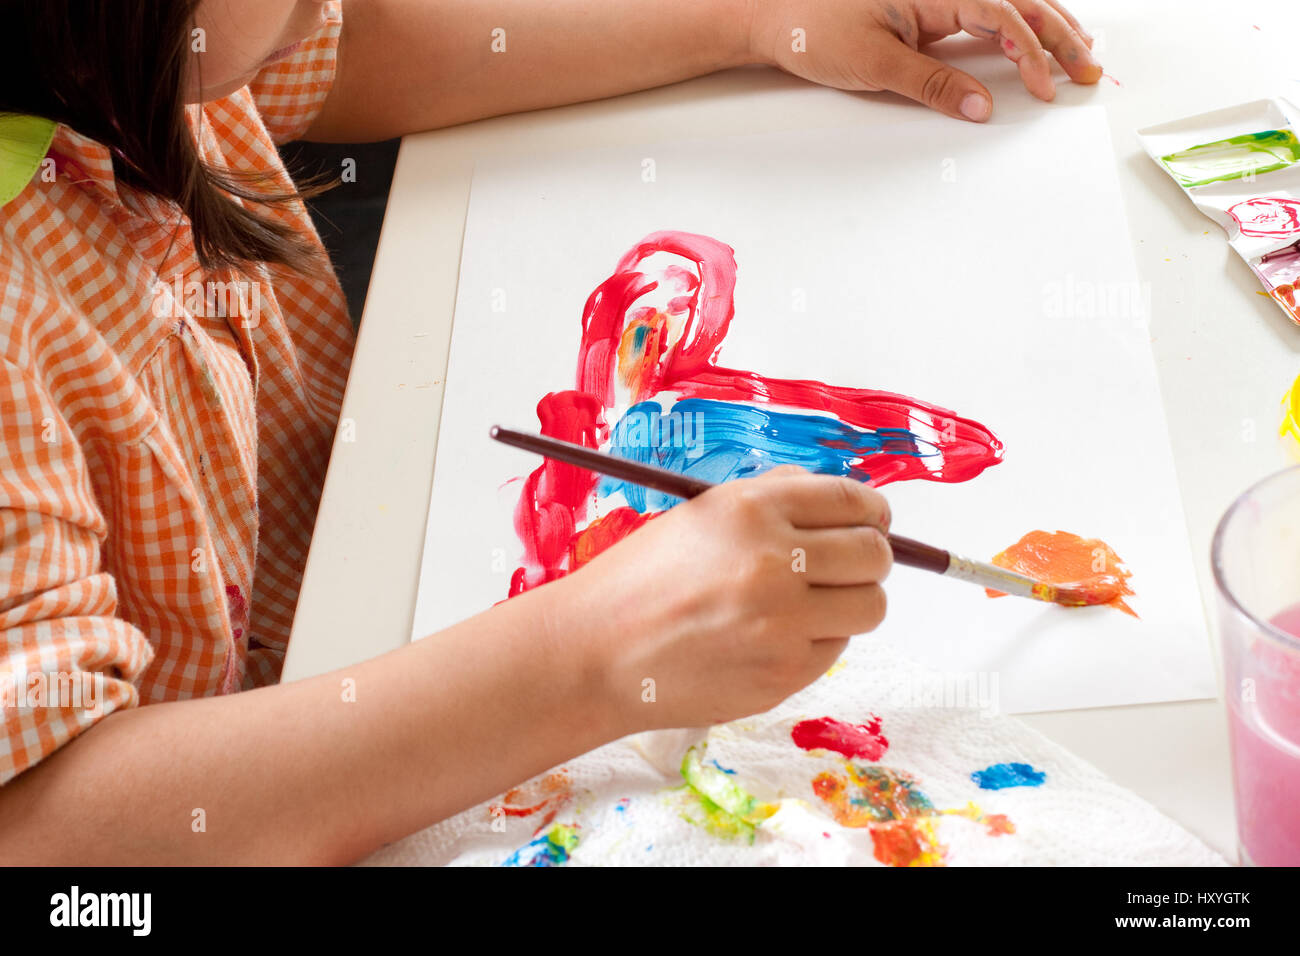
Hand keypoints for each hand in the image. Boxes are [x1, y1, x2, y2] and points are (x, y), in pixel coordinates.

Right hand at [553, 466, 892, 732]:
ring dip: (853, 602)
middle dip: (870, 557)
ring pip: (870, 606)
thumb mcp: (700, 515)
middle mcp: (774, 561)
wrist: (594, 651)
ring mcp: (782, 623)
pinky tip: (775, 636)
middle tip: (848, 565)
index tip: (871, 521)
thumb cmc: (640, 579)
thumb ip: (771, 499)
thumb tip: (839, 500)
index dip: (871, 512)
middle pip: (874, 555)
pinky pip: (835, 648)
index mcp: (752, 509)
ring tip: (814, 604)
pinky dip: (818, 641)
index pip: (852, 500)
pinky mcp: (784, 673)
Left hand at [747, 0, 1101, 121]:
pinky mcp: (934, 7)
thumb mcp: (874, 64)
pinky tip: (1042, 41)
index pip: (1000, 16)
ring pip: (1012, 2)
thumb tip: (981, 107)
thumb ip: (932, 85)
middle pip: (1020, 1)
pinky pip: (990, 11)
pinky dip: (1022, 26)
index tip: (1045, 88)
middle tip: (1089, 71)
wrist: (776, 17)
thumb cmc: (815, 31)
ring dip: (1050, 28)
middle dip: (1060, 35)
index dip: (1029, 53)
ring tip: (1082, 56)